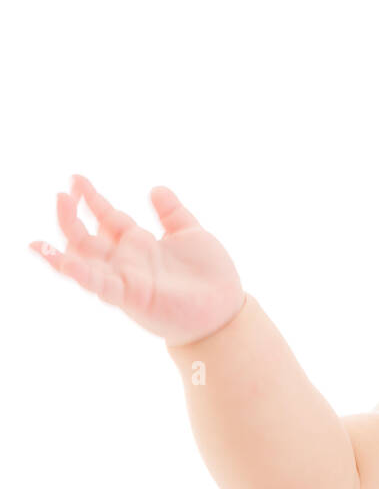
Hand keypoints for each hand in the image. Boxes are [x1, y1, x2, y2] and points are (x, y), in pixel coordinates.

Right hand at [30, 175, 245, 345]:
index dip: (91, 199)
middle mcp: (127, 260)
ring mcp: (126, 278)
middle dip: (71, 217)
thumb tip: (155, 188)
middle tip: (61, 194)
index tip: (75, 178)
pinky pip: (100, 285)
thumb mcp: (191, 233)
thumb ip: (172, 212)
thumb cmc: (211, 275)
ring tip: (42, 236)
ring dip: (64, 247)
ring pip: (84, 262)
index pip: (107, 217)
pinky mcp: (132, 296)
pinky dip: (80, 274)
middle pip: (87, 237)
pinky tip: (64, 262)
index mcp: (139, 243)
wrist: (226, 309)